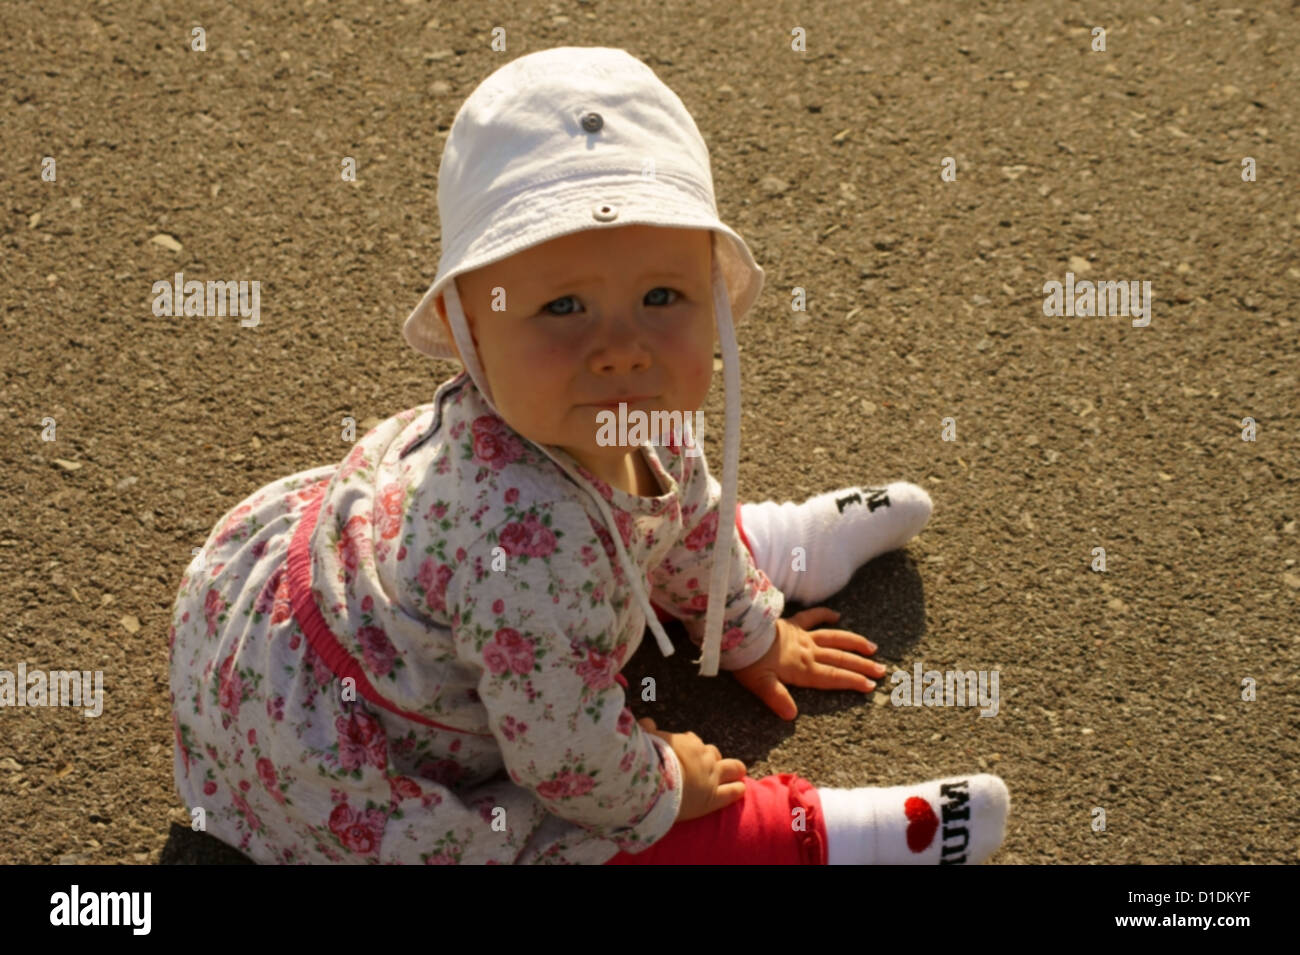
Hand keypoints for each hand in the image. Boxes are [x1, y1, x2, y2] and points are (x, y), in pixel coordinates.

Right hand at [638, 718, 746, 821]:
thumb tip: (647, 721)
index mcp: (687, 743)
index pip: (692, 740)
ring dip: (734, 769)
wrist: (655, 786)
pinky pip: (732, 792)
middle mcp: (703, 757)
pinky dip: (737, 789)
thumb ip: (647, 730)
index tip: (685, 750)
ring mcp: (711, 777)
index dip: (690, 746)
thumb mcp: (645, 740)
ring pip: (732, 768)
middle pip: (713, 752)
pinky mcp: (714, 798)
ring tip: (737, 772)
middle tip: (707, 764)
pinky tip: (740, 788)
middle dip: (712, 757)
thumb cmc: (647, 762)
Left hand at [730, 607, 885, 720]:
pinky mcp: (791, 623)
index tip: (871, 685)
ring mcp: (801, 635)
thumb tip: (792, 716)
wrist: (738, 630)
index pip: (833, 676)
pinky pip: (812, 616)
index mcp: (803, 669)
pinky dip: (825, 614)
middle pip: (840, 659)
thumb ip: (777, 699)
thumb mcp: (760, 684)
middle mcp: (807, 652)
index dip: (852, 681)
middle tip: (882, 670)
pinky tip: (837, 615)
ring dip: (854, 642)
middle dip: (862, 666)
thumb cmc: (747, 660)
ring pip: (834, 638)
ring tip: (872, 647)